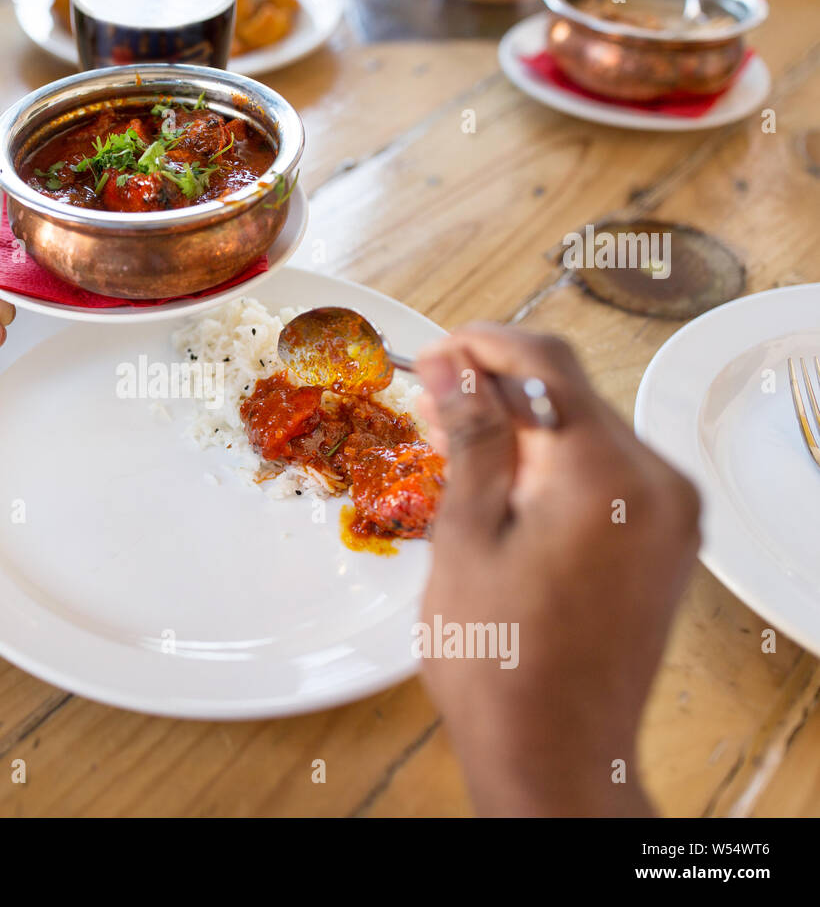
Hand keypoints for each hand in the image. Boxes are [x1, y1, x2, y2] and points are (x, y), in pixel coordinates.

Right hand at [413, 325, 699, 815]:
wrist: (556, 755)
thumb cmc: (501, 663)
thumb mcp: (467, 537)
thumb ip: (471, 439)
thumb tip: (454, 367)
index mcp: (609, 476)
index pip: (547, 363)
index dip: (482, 344)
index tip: (434, 355)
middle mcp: (657, 486)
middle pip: (571, 395)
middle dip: (498, 389)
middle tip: (432, 407)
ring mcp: (669, 517)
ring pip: (587, 433)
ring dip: (522, 428)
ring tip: (455, 450)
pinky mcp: (663, 543)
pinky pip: (605, 475)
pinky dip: (552, 466)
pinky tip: (501, 487)